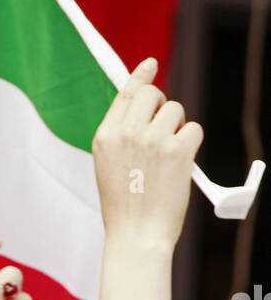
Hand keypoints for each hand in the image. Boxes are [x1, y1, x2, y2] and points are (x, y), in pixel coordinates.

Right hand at [92, 58, 203, 250]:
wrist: (136, 235)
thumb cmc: (125, 206)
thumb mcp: (109, 166)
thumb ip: (122, 136)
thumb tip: (148, 109)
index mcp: (105, 137)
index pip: (125, 94)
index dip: (140, 76)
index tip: (150, 64)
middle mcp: (126, 133)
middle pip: (153, 95)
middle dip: (162, 106)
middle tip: (165, 127)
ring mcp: (152, 140)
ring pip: (176, 110)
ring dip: (178, 128)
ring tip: (169, 156)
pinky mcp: (177, 150)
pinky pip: (193, 129)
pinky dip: (191, 143)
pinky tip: (181, 164)